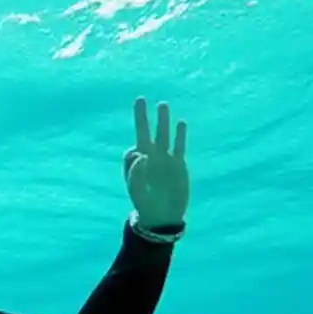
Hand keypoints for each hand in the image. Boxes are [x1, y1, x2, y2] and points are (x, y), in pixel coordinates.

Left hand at [125, 98, 189, 228]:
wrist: (164, 215)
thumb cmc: (146, 205)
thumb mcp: (137, 192)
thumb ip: (136, 175)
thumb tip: (142, 154)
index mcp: (135, 165)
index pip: (132, 151)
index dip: (135, 153)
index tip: (142, 160)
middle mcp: (149, 158)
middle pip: (144, 132)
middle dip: (142, 117)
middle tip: (140, 98)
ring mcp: (164, 160)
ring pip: (163, 135)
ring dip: (162, 120)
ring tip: (163, 104)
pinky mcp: (178, 164)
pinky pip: (179, 146)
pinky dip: (179, 135)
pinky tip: (180, 123)